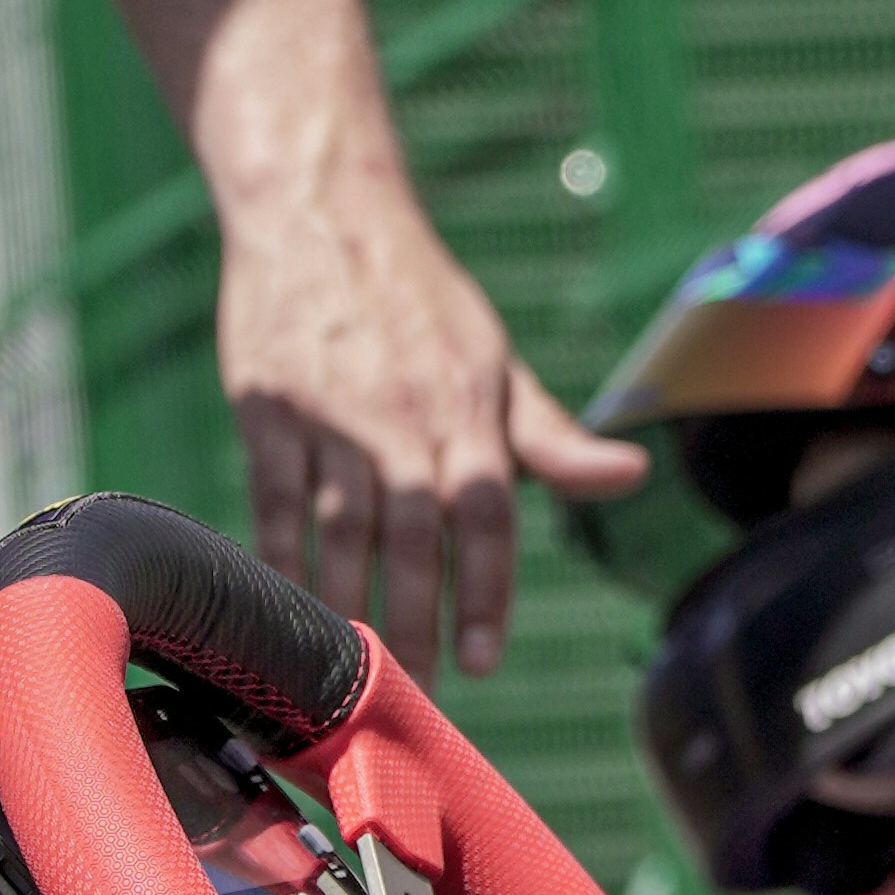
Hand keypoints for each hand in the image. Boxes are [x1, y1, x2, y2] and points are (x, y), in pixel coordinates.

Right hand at [212, 161, 645, 681]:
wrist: (320, 208)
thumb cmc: (419, 300)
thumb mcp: (495, 362)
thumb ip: (552, 436)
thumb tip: (630, 476)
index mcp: (468, 405)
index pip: (488, 514)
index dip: (487, 590)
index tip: (482, 661)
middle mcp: (401, 411)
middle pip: (414, 533)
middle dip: (416, 617)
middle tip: (416, 685)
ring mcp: (328, 409)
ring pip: (339, 525)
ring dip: (347, 599)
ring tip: (353, 660)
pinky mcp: (265, 403)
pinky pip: (272, 496)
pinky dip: (279, 553)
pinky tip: (288, 600)